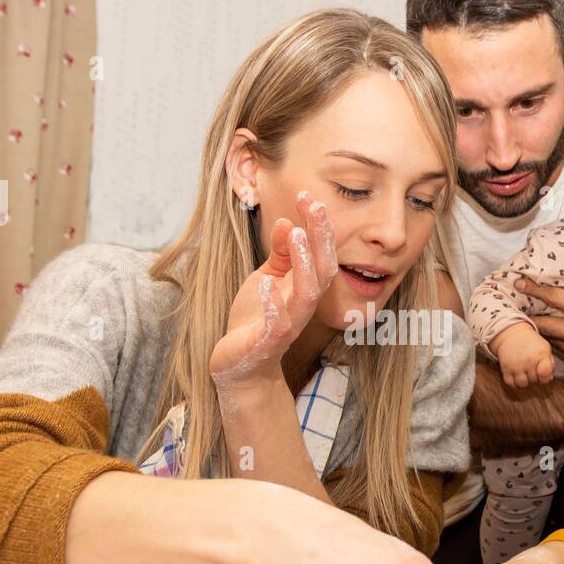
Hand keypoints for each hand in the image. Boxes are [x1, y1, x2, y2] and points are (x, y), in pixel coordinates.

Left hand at [209, 191, 337, 387]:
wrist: (240, 366)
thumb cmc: (256, 320)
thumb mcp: (266, 279)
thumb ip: (279, 256)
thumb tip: (287, 223)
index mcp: (302, 287)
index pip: (319, 253)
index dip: (317, 226)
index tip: (308, 197)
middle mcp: (301, 305)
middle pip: (322, 270)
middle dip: (320, 237)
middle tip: (314, 207)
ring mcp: (286, 324)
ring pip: (306, 295)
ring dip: (303, 264)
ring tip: (295, 234)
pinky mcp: (267, 343)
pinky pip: (277, 324)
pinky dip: (274, 305)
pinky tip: (267, 284)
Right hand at [491, 323, 554, 387]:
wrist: (512, 334)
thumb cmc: (531, 342)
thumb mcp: (545, 347)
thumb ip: (550, 363)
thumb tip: (549, 378)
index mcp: (540, 355)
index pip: (545, 375)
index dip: (545, 378)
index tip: (543, 374)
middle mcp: (528, 361)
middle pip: (534, 381)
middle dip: (535, 377)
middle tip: (532, 369)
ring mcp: (516, 366)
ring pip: (523, 384)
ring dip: (525, 381)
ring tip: (525, 373)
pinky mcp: (505, 369)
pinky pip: (511, 384)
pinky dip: (514, 383)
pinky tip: (517, 375)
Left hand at [514, 259, 563, 382]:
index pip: (554, 297)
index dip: (534, 289)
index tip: (520, 284)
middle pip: (544, 324)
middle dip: (528, 314)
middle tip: (515, 308)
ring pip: (550, 341)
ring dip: (538, 333)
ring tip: (528, 323)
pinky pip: (561, 355)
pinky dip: (552, 347)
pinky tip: (549, 340)